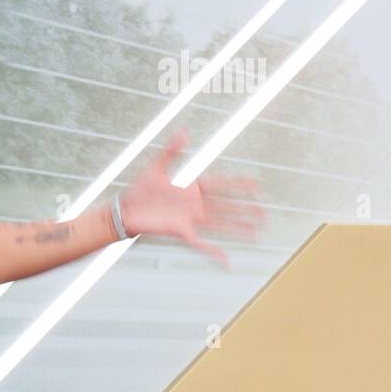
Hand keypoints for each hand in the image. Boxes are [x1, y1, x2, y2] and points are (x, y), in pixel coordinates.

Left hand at [118, 126, 266, 267]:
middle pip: (228, 208)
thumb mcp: (156, 166)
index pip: (222, 185)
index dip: (239, 185)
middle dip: (247, 211)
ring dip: (239, 229)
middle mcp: (196, 205)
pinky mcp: (181, 232)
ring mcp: (190, 220)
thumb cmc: (138, 190)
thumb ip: (171, 150)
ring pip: (222, 225)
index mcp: (192, 188)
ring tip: (258, 232)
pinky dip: (214, 252)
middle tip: (266, 213)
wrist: (124, 210)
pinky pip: (202, 244)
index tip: (258, 184)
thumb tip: (184, 131)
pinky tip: (227, 260)